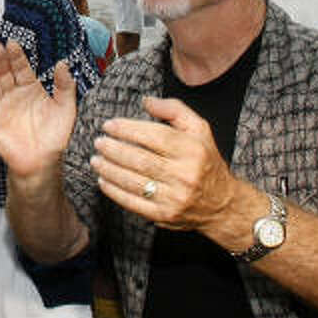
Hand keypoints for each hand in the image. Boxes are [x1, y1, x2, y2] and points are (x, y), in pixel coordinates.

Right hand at [0, 40, 76, 183]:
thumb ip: (65, 86)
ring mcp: (2, 107)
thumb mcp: (66, 109)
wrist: (43, 163)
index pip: (21, 68)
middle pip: (3, 73)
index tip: (11, 44)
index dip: (16, 56)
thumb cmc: (55, 137)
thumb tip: (62, 64)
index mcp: (31, 89)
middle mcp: (14, 95)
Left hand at [90, 96, 238, 231]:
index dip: (128, 130)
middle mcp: (184, 175)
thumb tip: (146, 101)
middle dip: (114, 150)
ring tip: (96, 160)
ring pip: (134, 182)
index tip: (110, 125)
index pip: (155, 137)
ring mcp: (174, 198)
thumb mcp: (199, 129)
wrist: (222, 204)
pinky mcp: (165, 215)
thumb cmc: (205, 161)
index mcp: (192, 150)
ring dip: (109, 170)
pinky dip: (114, 191)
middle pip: (141, 160)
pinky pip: (133, 203)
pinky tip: (103, 181)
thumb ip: (174, 109)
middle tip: (99, 142)